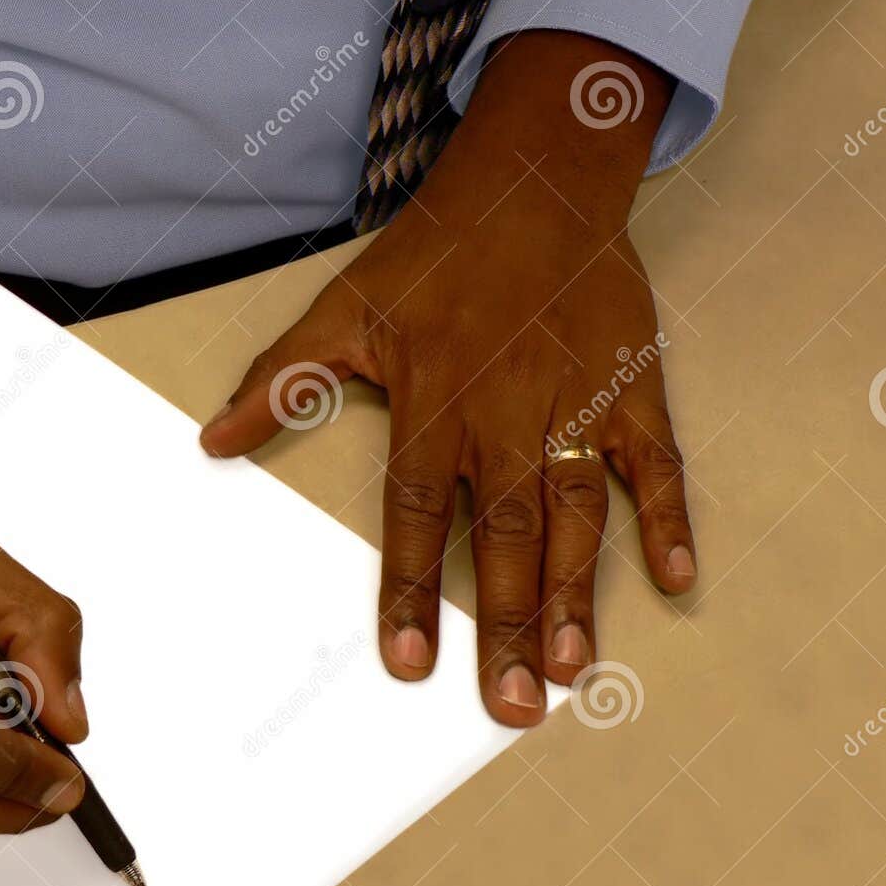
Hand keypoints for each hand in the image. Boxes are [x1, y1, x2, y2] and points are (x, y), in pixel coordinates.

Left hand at [200, 32, 695, 726]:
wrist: (534, 179)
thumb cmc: (435, 255)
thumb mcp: (344, 310)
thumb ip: (280, 381)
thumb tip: (210, 440)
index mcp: (434, 405)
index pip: (415, 517)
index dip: (411, 594)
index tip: (408, 665)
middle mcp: (505, 416)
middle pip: (503, 536)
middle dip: (505, 625)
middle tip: (508, 706)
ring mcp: (575, 403)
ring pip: (577, 514)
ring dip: (576, 593)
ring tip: (571, 670)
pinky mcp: (632, 386)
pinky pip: (656, 462)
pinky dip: (667, 518)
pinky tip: (675, 579)